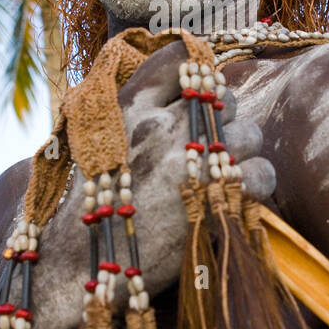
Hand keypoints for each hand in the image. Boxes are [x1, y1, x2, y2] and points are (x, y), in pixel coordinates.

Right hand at [30, 39, 274, 328]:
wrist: (69, 268)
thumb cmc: (76, 211)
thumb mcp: (90, 146)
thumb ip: (127, 117)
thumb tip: (164, 100)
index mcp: (126, 106)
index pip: (180, 60)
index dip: (198, 75)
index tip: (200, 96)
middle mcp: (160, 124)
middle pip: (223, 97)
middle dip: (224, 120)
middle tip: (211, 149)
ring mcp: (187, 160)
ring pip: (249, 133)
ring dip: (243, 154)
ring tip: (226, 177)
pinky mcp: (210, 200)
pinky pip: (260, 173)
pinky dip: (257, 185)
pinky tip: (239, 198)